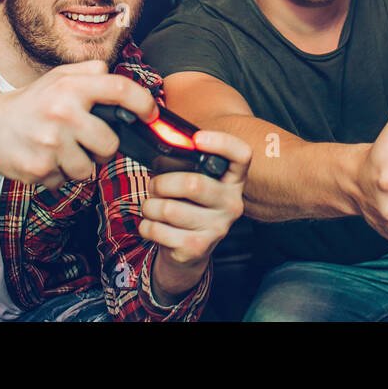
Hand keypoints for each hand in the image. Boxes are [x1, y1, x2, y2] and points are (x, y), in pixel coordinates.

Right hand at [0, 60, 158, 192]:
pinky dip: (60, 174)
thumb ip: (90, 72)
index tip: (150, 114)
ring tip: (63, 149)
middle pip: (110, 144)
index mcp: (70, 88)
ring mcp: (50, 145)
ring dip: (82, 164)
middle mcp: (62, 114)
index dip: (143, 103)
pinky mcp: (39, 170)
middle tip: (87, 140)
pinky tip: (46, 158)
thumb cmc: (30, 102)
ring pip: (90, 169)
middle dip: (104, 147)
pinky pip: (66, 181)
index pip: (120, 90)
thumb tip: (117, 75)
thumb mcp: (58, 77)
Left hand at [139, 131, 250, 298]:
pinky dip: (146, 225)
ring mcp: (217, 227)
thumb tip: (161, 147)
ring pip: (169, 209)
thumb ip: (187, 163)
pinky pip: (158, 230)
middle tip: (154, 186)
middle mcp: (232, 203)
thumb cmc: (190, 205)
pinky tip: (153, 225)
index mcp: (234, 180)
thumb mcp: (196, 181)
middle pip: (193, 184)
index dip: (222, 143)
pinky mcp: (197, 247)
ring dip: (150, 206)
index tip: (197, 138)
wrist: (191, 250)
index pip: (241, 154)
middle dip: (162, 183)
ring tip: (152, 207)